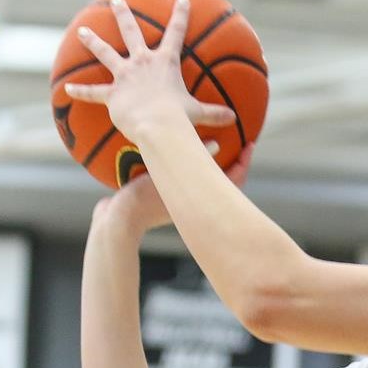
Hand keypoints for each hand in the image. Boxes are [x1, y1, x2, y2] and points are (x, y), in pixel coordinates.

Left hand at [63, 0, 236, 143]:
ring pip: (105, 53)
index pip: (176, 33)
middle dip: (123, 14)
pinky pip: (93, 92)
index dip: (181, 15)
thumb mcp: (199, 114)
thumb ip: (214, 114)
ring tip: (82, 31)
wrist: (158, 127)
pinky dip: (80, 91)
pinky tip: (67, 88)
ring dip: (93, 41)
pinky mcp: (112, 94)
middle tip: (116, 1)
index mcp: (165, 63)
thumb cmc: (180, 119)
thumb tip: (234, 120)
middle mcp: (142, 62)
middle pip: (131, 31)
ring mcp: (125, 76)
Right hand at [92, 143, 253, 233]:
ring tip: (218, 145)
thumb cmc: (140, 200)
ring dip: (216, 165)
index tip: (250, 144)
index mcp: (200, 199)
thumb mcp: (163, 176)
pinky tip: (187, 154)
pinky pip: (191, 181)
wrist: (117, 222)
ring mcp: (183, 203)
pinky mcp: (168, 200)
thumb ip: (187, 159)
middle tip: (241, 144)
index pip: (234, 180)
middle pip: (225, 182)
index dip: (244, 162)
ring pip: (209, 181)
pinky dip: (196, 168)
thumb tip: (216, 145)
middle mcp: (195, 203)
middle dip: (234, 163)